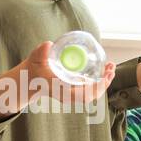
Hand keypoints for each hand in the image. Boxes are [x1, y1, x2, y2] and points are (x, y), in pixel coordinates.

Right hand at [0, 40, 115, 119]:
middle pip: (91, 95)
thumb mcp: (35, 61)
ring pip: (92, 93)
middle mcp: (68, 96)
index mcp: (61, 92)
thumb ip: (40, 53)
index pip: (82, 95)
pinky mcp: (74, 90)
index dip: (95, 88)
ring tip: (110, 67)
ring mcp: (72, 94)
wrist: (29, 80)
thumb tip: (48, 45)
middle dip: (104, 83)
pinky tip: (104, 70)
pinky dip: (99, 81)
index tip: (103, 77)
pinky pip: (90, 89)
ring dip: (103, 82)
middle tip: (110, 68)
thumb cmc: (33, 71)